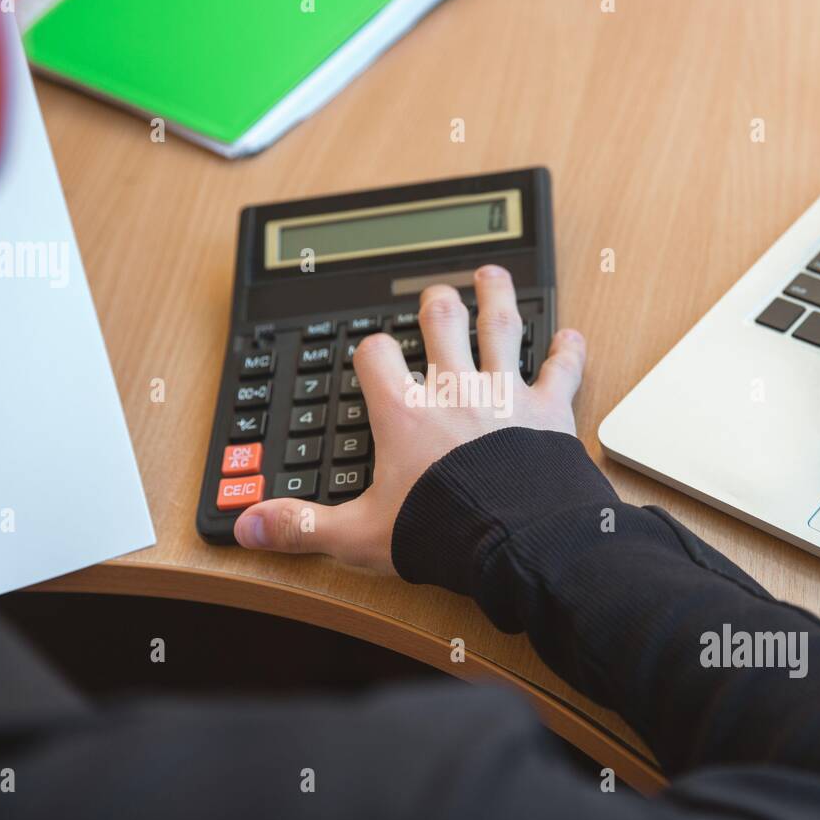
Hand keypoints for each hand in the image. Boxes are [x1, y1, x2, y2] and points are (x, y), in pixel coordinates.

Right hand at [234, 265, 586, 573]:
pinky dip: (568, 353)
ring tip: (493, 277)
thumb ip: (302, 527)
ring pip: (500, 329)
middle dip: (437, 304)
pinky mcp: (548, 411)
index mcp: (405, 413)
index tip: (368, 354)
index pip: (375, 357)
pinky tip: (572, 336)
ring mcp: (504, 395)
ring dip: (497, 299)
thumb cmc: (441, 531)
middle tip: (437, 294)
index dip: (368, 351)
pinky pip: (561, 371)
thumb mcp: (358, 535)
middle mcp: (454, 390)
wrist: (514, 541)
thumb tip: (247, 528)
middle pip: (441, 325)